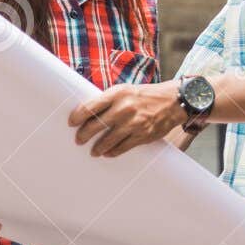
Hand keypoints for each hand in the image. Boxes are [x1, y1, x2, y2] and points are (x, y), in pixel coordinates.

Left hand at [68, 81, 183, 156]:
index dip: (78, 116)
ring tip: (93, 151)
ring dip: (97, 147)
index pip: (90, 106)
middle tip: (79, 139)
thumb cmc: (144, 95)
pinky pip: (122, 147)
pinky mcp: (142, 135)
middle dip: (84, 134)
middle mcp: (124, 108)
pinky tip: (107, 153)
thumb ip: (108, 100)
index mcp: (117, 93)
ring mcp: (134, 123)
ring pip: (108, 140)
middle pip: (96, 125)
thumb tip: (87, 113)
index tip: (71, 122)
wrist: (172, 101)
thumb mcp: (124, 91)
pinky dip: (112, 152)